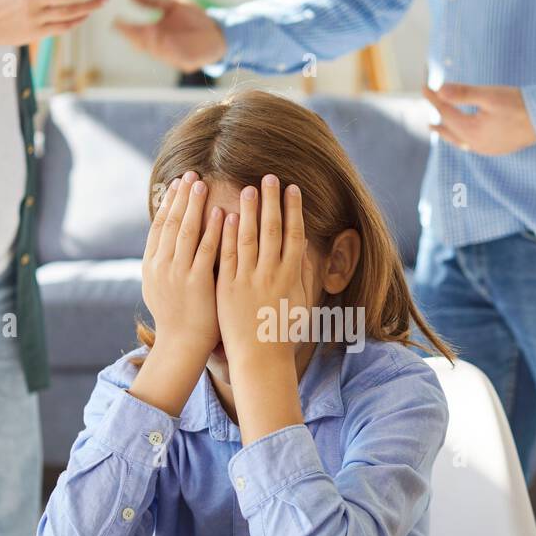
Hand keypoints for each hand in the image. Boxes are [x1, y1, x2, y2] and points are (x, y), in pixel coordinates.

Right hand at [114, 0, 226, 71]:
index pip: (133, 31)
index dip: (123, 27)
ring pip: (155, 50)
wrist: (217, 32)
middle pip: (141, 43)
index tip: (113, 18)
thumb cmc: (194, 19)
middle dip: (132, 36)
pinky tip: (162, 39)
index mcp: (154, 32)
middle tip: (123, 26)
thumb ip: (152, 1)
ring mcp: (171, 54)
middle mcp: (159, 45)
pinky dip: (166, 49)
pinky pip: (174, 56)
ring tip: (143, 29)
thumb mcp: (171, 5)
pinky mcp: (185, 61)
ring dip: (148, 42)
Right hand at [127, 172, 224, 416]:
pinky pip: (206, 250)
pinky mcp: (197, 283)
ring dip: (194, 205)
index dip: (168, 202)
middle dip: (181, 196)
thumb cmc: (177, 318)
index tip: (177, 183)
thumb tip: (166, 240)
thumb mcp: (160, 287)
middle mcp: (161, 265)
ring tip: (202, 183)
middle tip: (191, 173)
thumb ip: (163, 262)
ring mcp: (177, 274)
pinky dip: (212, 230)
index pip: (159, 225)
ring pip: (185, 231)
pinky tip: (220, 212)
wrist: (182, 346)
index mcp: (151, 264)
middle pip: (170, 222)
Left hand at [217, 176, 311, 443]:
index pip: (294, 235)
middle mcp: (272, 274)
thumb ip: (302, 276)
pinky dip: (228, 234)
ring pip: (250, 237)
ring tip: (248, 187)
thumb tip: (308, 253)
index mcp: (292, 276)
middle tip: (270, 177)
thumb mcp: (300, 302)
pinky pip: (228, 255)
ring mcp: (249, 279)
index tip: (292, 189)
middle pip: (273, 229)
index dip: (293, 210)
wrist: (260, 359)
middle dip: (272, 201)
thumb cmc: (282, 333)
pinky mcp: (228, 287)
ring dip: (250, 210)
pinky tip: (227, 215)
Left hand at [422, 82, 535, 154]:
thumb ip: (463, 94)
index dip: (434, 99)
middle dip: (438, 117)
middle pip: (450, 129)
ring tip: (436, 127)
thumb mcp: (489, 95)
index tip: (425, 87)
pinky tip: (464, 135)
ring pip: (460, 140)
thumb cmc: (519, 104)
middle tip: (427, 111)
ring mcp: (487, 149)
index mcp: (472, 132)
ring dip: (448, 131)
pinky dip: (462, 137)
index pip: (446, 113)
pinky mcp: (498, 148)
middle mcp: (477, 145)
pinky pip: (472, 144)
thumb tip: (439, 90)